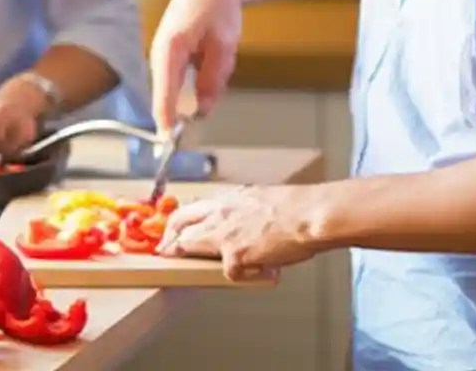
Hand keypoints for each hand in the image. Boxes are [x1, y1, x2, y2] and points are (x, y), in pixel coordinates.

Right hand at [149, 0, 242, 128]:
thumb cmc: (218, 9)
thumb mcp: (223, 46)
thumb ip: (213, 78)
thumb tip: (202, 109)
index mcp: (169, 50)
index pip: (164, 93)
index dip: (166, 119)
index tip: (168, 141)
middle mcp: (159, 53)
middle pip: (164, 93)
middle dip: (177, 111)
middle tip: (188, 126)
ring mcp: (161, 52)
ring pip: (172, 85)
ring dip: (186, 94)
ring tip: (206, 80)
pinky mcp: (168, 53)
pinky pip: (176, 77)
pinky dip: (188, 83)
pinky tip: (205, 67)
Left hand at [156, 185, 320, 281]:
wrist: (309, 214)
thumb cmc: (297, 207)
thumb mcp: (263, 199)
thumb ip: (247, 210)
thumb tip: (248, 220)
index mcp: (229, 199)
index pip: (191, 209)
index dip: (177, 222)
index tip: (172, 232)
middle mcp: (221, 213)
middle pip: (180, 224)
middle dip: (169, 239)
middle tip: (165, 252)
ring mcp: (225, 234)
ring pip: (190, 244)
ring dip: (188, 255)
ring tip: (190, 267)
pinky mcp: (234, 254)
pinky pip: (229, 272)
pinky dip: (244, 277)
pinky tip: (260, 274)